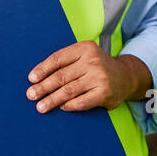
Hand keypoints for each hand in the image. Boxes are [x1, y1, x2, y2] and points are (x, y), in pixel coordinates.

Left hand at [25, 40, 147, 112]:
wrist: (126, 77)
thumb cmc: (97, 67)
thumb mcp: (84, 56)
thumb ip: (66, 63)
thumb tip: (37, 78)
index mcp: (85, 48)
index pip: (58, 58)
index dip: (43, 69)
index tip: (31, 79)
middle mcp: (93, 61)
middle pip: (61, 76)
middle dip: (43, 87)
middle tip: (31, 95)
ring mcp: (99, 77)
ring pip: (69, 90)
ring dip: (52, 99)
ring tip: (41, 106)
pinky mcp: (104, 93)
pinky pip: (81, 102)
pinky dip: (69, 106)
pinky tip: (62, 107)